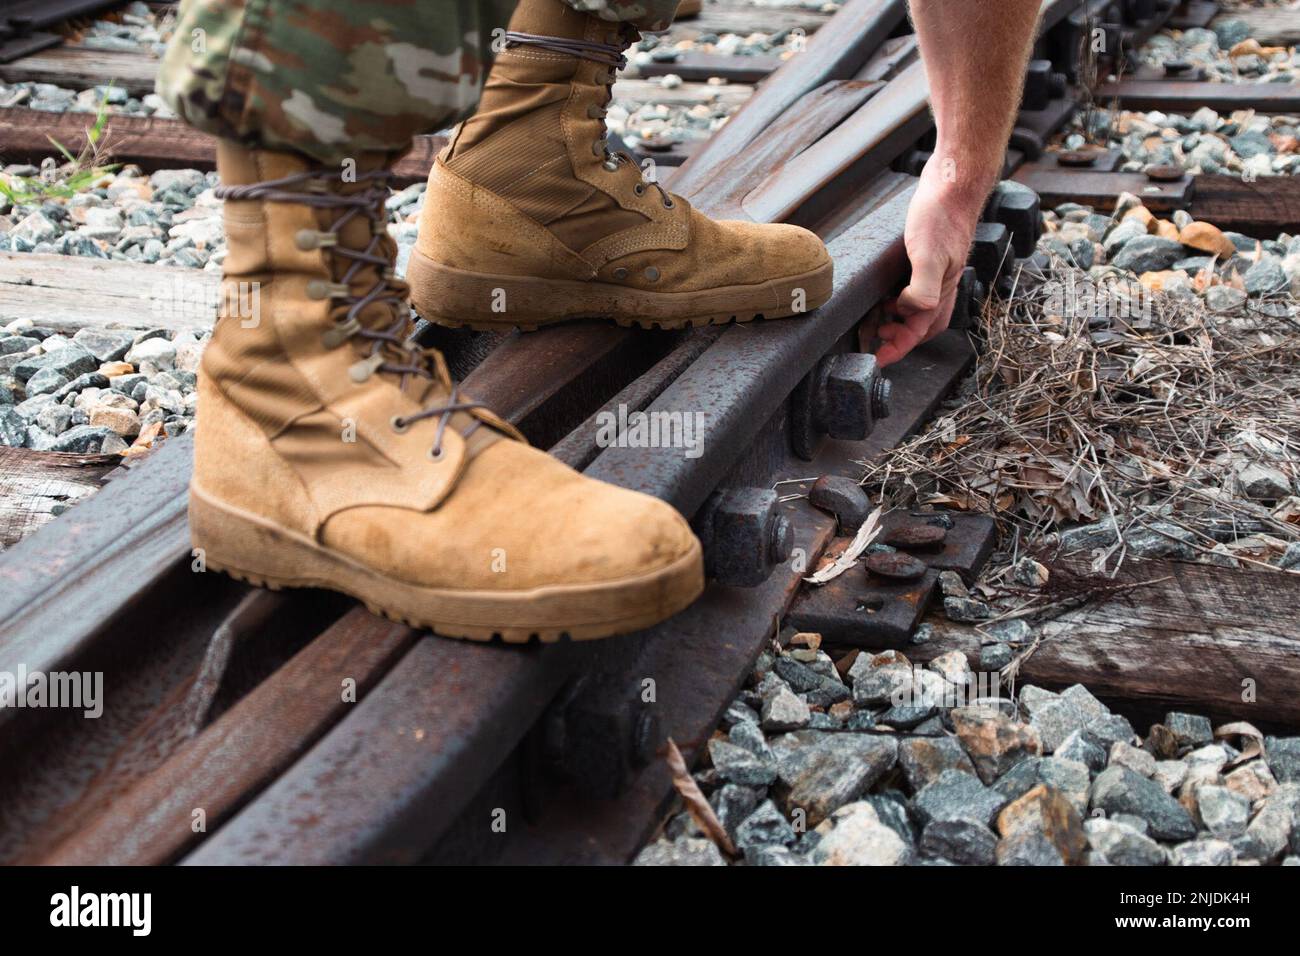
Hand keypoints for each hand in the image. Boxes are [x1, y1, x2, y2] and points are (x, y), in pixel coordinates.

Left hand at [876, 158, 984, 366]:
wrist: (954, 181)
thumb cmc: (942, 215)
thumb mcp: (928, 254)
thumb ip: (923, 288)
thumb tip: (910, 312)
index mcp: (942, 290)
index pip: (921, 331)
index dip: (899, 348)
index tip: (879, 360)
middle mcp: (941, 284)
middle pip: (922, 325)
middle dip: (900, 337)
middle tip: (876, 340)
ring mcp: (936, 269)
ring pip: (919, 306)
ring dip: (899, 317)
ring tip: (876, 317)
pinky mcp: (929, 253)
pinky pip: (915, 285)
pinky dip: (901, 294)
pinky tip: (888, 286)